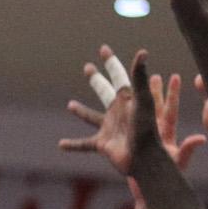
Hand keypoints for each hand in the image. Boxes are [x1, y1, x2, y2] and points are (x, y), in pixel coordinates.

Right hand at [61, 46, 202, 179]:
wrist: (144, 159)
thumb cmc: (146, 130)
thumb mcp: (143, 100)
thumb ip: (140, 77)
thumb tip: (142, 52)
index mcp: (127, 99)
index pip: (118, 75)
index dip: (111, 62)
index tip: (103, 49)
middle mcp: (117, 111)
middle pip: (104, 91)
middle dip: (96, 79)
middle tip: (88, 67)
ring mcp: (109, 127)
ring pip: (91, 117)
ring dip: (81, 111)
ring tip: (70, 105)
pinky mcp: (102, 144)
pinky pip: (84, 144)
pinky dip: (73, 145)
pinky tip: (60, 145)